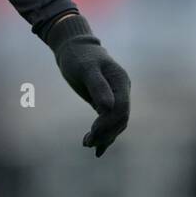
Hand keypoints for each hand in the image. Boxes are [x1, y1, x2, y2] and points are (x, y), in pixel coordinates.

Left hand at [45, 13, 130, 156]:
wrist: (74, 48)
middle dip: (106, 132)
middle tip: (86, 142)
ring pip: (116, 123)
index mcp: (120, 81)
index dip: (109, 123)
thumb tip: (108, 108)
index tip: (92, 131)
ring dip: (104, 136)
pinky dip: (104, 135)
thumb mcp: (86, 69)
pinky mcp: (107, 103)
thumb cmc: (79, 56)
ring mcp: (116, 97)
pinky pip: (109, 122)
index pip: (121, 108)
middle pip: (120, 119)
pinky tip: (95, 147)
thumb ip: (98, 86)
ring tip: (86, 144)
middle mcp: (122, 90)